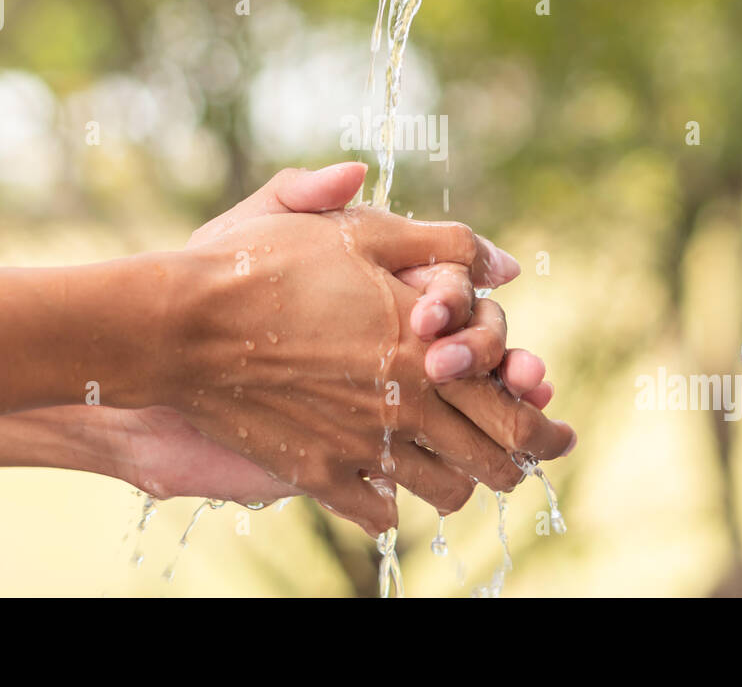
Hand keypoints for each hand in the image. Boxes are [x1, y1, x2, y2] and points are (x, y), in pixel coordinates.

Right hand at [131, 201, 574, 535]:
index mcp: (425, 346)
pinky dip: (396, 502)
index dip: (548, 426)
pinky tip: (395, 483)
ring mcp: (360, 445)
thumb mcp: (358, 232)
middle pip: (492, 461)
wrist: (182, 323)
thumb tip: (508, 265)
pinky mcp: (315, 471)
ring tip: (464, 469)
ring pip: (443, 492)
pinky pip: (378, 510)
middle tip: (529, 459)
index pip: (514, 407)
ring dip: (464, 482)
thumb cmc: (267, 263)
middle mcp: (404, 406)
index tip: (559, 429)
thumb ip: (442, 244)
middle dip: (521, 462)